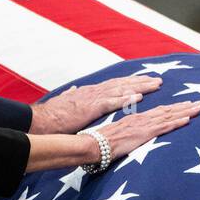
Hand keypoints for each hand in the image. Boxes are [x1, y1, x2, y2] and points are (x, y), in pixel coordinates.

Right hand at [30, 75, 162, 133]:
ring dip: (139, 86)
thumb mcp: (64, 102)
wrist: (40, 120)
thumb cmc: (52, 115)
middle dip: (141, 81)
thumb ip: (71, 95)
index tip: (143, 79)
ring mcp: (92, 97)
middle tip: (158, 80)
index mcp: (89, 92)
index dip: (129, 81)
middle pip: (122, 83)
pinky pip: (111, 101)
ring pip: (121, 89)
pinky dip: (124, 98)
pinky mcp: (90, 107)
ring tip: (155, 85)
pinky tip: (137, 96)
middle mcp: (94, 91)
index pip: (114, 84)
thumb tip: (73, 88)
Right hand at [93, 101, 199, 163]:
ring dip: (185, 111)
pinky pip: (164, 127)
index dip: (174, 107)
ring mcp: (144, 125)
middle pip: (167, 110)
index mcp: (136, 119)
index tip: (186, 104)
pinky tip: (188, 119)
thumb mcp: (117, 134)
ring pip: (169, 116)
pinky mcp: (144, 134)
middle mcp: (142, 118)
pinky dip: (177, 122)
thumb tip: (129, 135)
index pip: (159, 111)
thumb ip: (126, 133)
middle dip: (185, 106)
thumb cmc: (102, 141)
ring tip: (199, 107)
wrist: (95, 144)